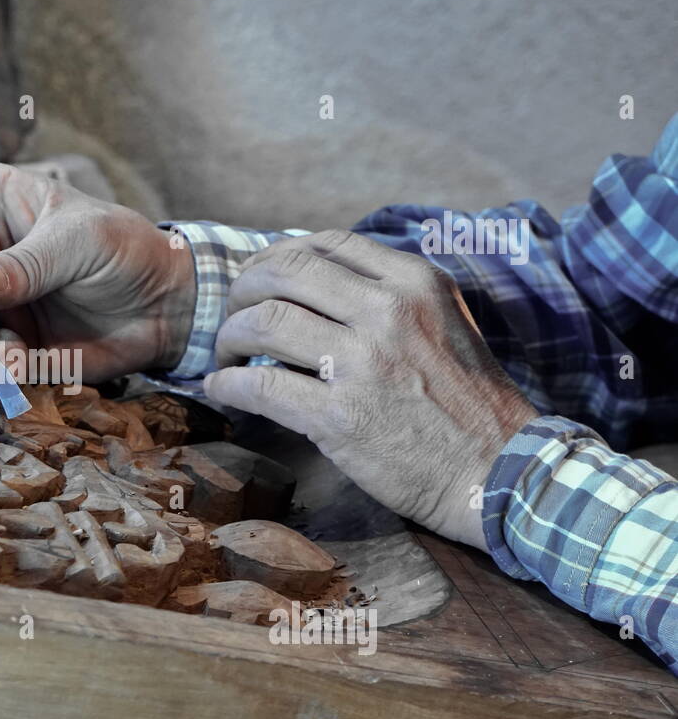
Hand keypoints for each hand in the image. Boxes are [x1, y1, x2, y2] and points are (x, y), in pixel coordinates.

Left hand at [203, 230, 537, 547]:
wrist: (498, 473)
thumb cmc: (467, 403)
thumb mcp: (444, 323)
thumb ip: (390, 295)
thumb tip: (316, 280)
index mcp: (414, 283)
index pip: (325, 244)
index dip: (277, 257)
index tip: (259, 282)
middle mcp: (388, 312)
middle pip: (282, 273)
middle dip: (242, 293)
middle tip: (234, 319)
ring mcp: (363, 363)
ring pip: (262, 323)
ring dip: (229, 339)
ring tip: (228, 358)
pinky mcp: (339, 416)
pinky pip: (258, 386)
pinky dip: (226, 385)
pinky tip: (222, 390)